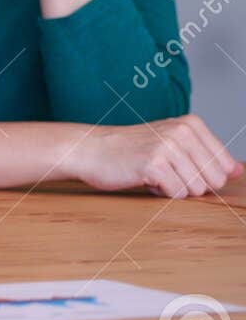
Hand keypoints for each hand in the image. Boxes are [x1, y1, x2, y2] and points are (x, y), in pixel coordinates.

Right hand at [66, 115, 242, 197]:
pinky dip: (160, 193)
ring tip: (152, 173)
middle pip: (213, 181)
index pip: (224, 167)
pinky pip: (176, 194)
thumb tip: (240, 170)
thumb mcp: (173, 144)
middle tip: (164, 171)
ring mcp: (168, 147)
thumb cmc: (131, 150)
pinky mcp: (153, 164)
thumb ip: (208, 156)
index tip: (178, 166)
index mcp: (192, 124)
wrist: (89, 149)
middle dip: (190, 184)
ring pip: (196, 190)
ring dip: (174, 189)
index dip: (201, 175)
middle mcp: (183, 132)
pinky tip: (144, 178)